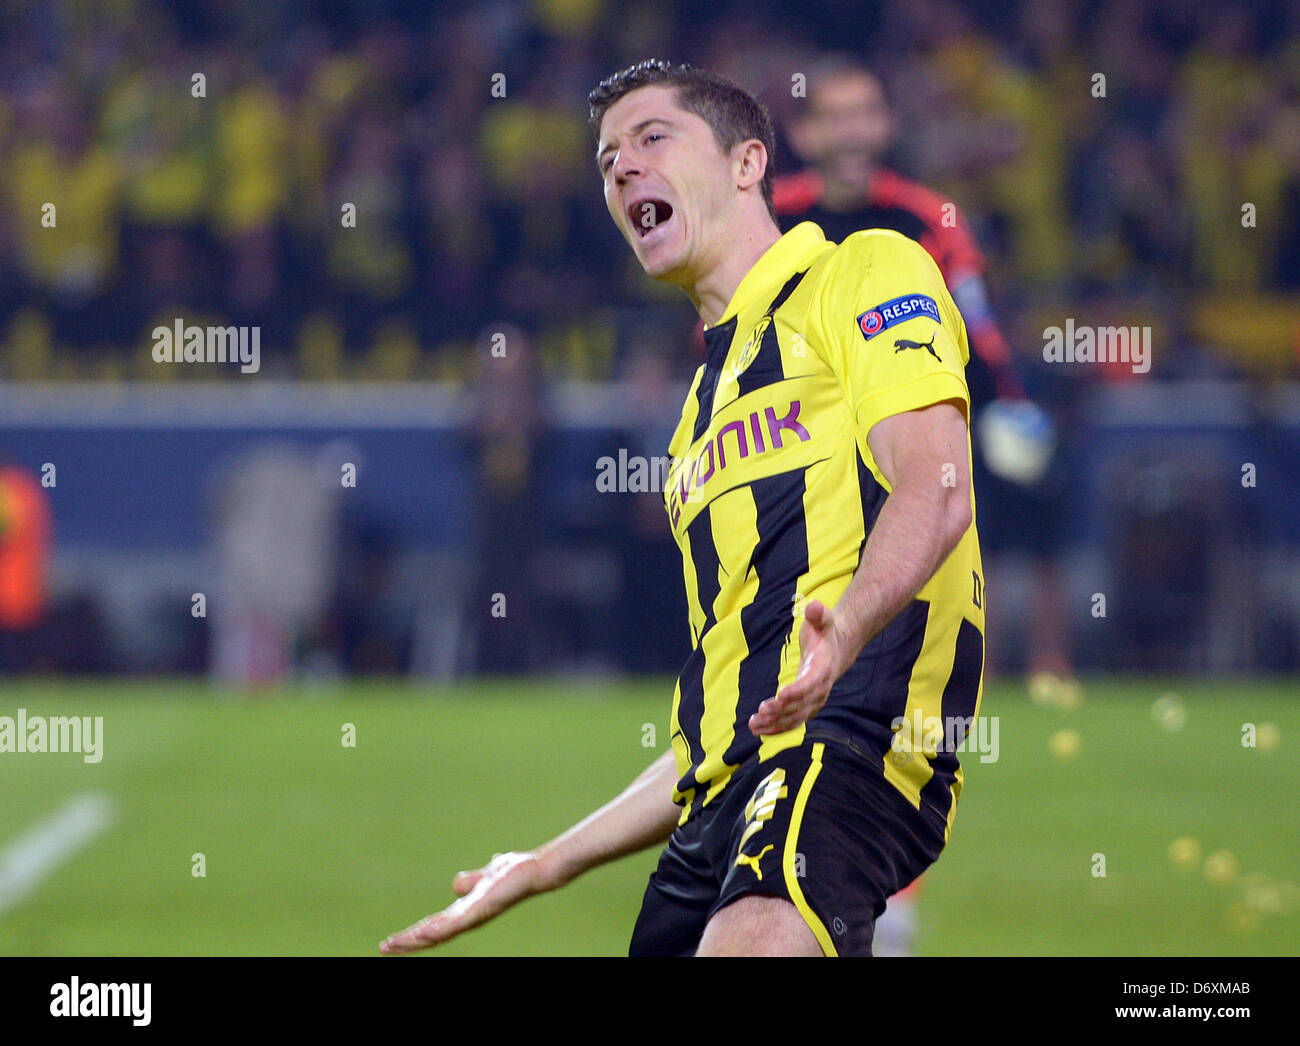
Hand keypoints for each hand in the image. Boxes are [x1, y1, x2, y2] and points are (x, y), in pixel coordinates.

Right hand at [379, 850, 551, 953]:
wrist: (535, 870)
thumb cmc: (514, 873)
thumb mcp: (484, 876)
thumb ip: (470, 881)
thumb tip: (456, 885)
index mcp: (465, 911)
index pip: (433, 927)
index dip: (413, 934)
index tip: (391, 940)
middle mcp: (468, 919)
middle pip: (431, 935)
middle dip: (407, 942)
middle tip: (383, 948)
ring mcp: (474, 917)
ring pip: (438, 934)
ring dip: (415, 939)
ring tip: (393, 945)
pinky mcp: (481, 910)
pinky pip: (456, 924)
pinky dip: (438, 930)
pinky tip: (422, 934)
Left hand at [749, 599, 851, 735]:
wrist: (837, 649)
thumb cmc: (825, 633)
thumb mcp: (824, 619)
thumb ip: (818, 613)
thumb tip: (813, 606)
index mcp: (823, 669)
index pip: (811, 683)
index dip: (797, 690)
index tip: (780, 695)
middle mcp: (820, 690)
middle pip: (801, 705)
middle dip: (781, 710)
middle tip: (762, 710)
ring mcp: (814, 702)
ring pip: (794, 717)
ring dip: (775, 723)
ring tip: (754, 724)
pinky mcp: (806, 708)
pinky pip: (792, 722)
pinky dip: (776, 728)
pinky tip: (759, 730)